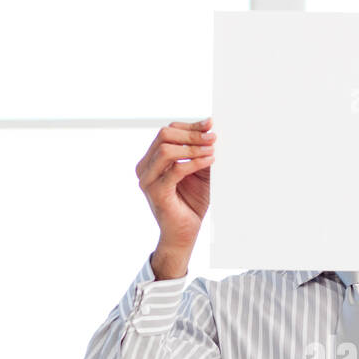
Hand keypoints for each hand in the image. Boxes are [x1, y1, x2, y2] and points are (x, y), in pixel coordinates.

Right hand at [136, 116, 215, 254]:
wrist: (184, 234)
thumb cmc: (190, 204)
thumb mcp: (200, 174)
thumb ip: (201, 154)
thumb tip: (211, 134)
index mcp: (152, 160)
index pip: (167, 132)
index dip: (190, 126)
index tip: (210, 124)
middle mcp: (145, 167)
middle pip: (164, 136)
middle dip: (191, 134)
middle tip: (212, 137)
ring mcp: (148, 180)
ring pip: (166, 150)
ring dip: (192, 147)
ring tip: (211, 150)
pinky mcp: (156, 192)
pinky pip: (175, 170)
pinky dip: (194, 162)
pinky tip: (208, 161)